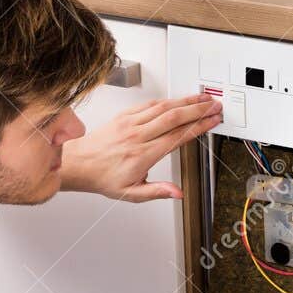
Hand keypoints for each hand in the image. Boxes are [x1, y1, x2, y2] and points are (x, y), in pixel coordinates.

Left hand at [62, 94, 222, 200]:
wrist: (78, 164)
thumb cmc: (103, 177)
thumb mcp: (132, 194)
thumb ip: (157, 191)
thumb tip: (177, 193)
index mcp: (143, 154)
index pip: (177, 136)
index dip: (199, 126)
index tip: (212, 121)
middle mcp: (137, 136)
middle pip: (174, 117)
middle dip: (197, 109)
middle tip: (214, 106)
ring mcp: (130, 123)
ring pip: (163, 107)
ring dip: (185, 101)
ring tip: (202, 98)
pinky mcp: (124, 116)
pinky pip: (149, 104)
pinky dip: (167, 100)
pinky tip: (177, 100)